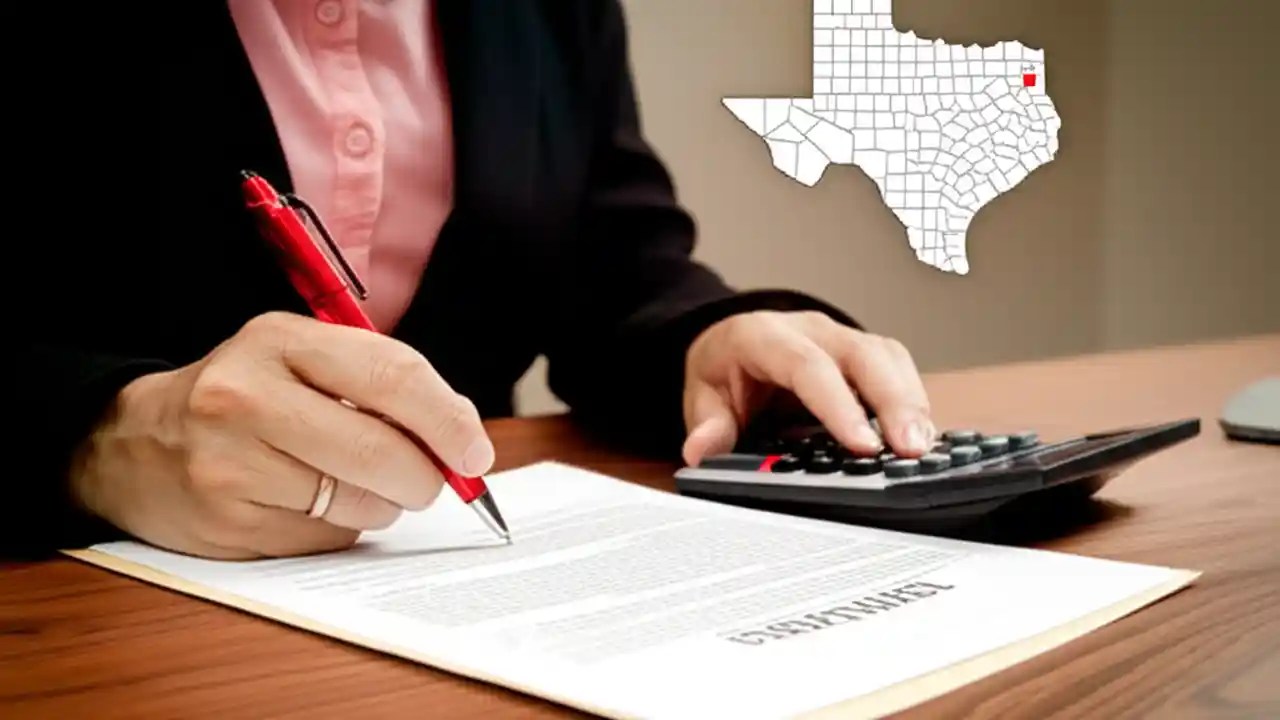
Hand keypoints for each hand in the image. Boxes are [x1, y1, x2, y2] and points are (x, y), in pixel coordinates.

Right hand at [69, 312, 493, 558]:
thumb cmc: (244, 398)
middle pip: (380, 451)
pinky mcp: (224, 521)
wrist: (134, 443)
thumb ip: (380, 384)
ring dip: (379, 504)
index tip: (475, 450)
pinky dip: (338, 529)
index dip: (448, 419)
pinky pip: (324, 539)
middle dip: (425, 477)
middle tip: (430, 482)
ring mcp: (230, 462)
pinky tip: (306, 505)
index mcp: (279, 339)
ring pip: (357, 503)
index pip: (391, 375)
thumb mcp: (300, 360)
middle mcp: (247, 395)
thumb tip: (462, 437)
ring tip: (347, 484)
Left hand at [681, 310, 934, 464]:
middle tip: (911, 448)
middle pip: (864, 355)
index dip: (838, 405)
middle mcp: (812, 331)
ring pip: (889, 358)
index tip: (862, 445)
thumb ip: (707, 424)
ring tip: (923, 447)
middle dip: (894, 401)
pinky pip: (898, 369)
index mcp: (765, 336)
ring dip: (911, 402)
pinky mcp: (865, 355)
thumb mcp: (701, 394)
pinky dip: (913, 402)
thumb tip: (701, 451)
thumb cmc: (724, 368)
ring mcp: (843, 339)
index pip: (808, 367)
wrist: (733, 341)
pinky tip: (921, 436)